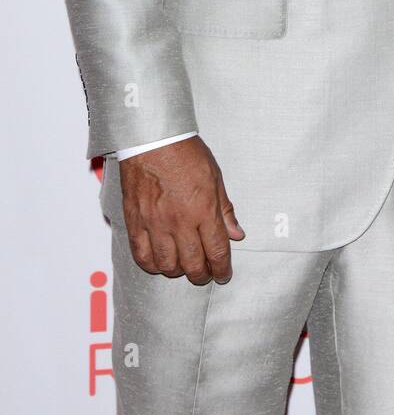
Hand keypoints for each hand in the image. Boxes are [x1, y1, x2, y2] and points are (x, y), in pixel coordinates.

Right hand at [117, 136, 244, 284]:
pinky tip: (159, 263)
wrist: (151, 139)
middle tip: (206, 274)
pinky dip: (152, 265)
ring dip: (178, 271)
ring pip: (167, 265)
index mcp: (203, 209)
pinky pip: (142, 255)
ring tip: (184, 267)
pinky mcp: (135, 222)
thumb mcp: (215, 177)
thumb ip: (225, 209)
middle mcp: (179, 221)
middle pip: (193, 264)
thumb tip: (237, 234)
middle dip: (202, 275)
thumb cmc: (185, 152)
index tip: (223, 274)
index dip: (222, 269)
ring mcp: (155, 224)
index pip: (217, 251)